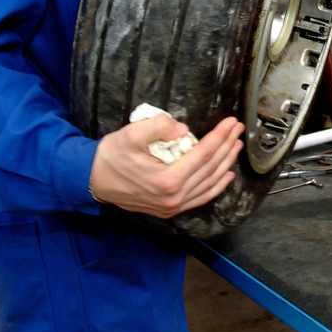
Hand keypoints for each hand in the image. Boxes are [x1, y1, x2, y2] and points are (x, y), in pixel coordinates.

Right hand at [89, 114, 243, 217]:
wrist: (93, 180)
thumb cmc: (110, 157)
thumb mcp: (130, 135)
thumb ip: (157, 126)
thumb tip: (183, 129)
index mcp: (167, 179)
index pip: (204, 153)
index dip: (220, 136)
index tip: (231, 122)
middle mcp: (174, 197)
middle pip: (211, 168)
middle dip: (227, 146)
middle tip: (238, 128)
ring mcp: (173, 206)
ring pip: (210, 183)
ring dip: (226, 163)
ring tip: (236, 146)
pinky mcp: (169, 209)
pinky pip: (201, 198)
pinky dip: (216, 186)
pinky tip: (226, 175)